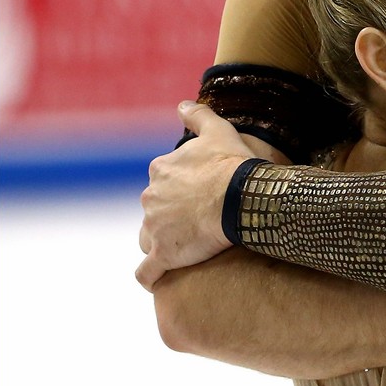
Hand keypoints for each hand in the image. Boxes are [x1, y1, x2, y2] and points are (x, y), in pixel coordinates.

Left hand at [137, 101, 255, 290]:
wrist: (239, 198)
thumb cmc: (231, 164)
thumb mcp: (218, 130)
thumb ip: (198, 115)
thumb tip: (182, 104)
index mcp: (161, 170)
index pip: (163, 182)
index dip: (181, 190)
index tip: (201, 196)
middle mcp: (150, 197)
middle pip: (156, 210)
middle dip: (171, 217)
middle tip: (201, 222)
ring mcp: (154, 227)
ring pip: (150, 238)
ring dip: (162, 243)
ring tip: (187, 248)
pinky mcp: (162, 254)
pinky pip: (147, 272)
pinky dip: (151, 277)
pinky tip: (158, 280)